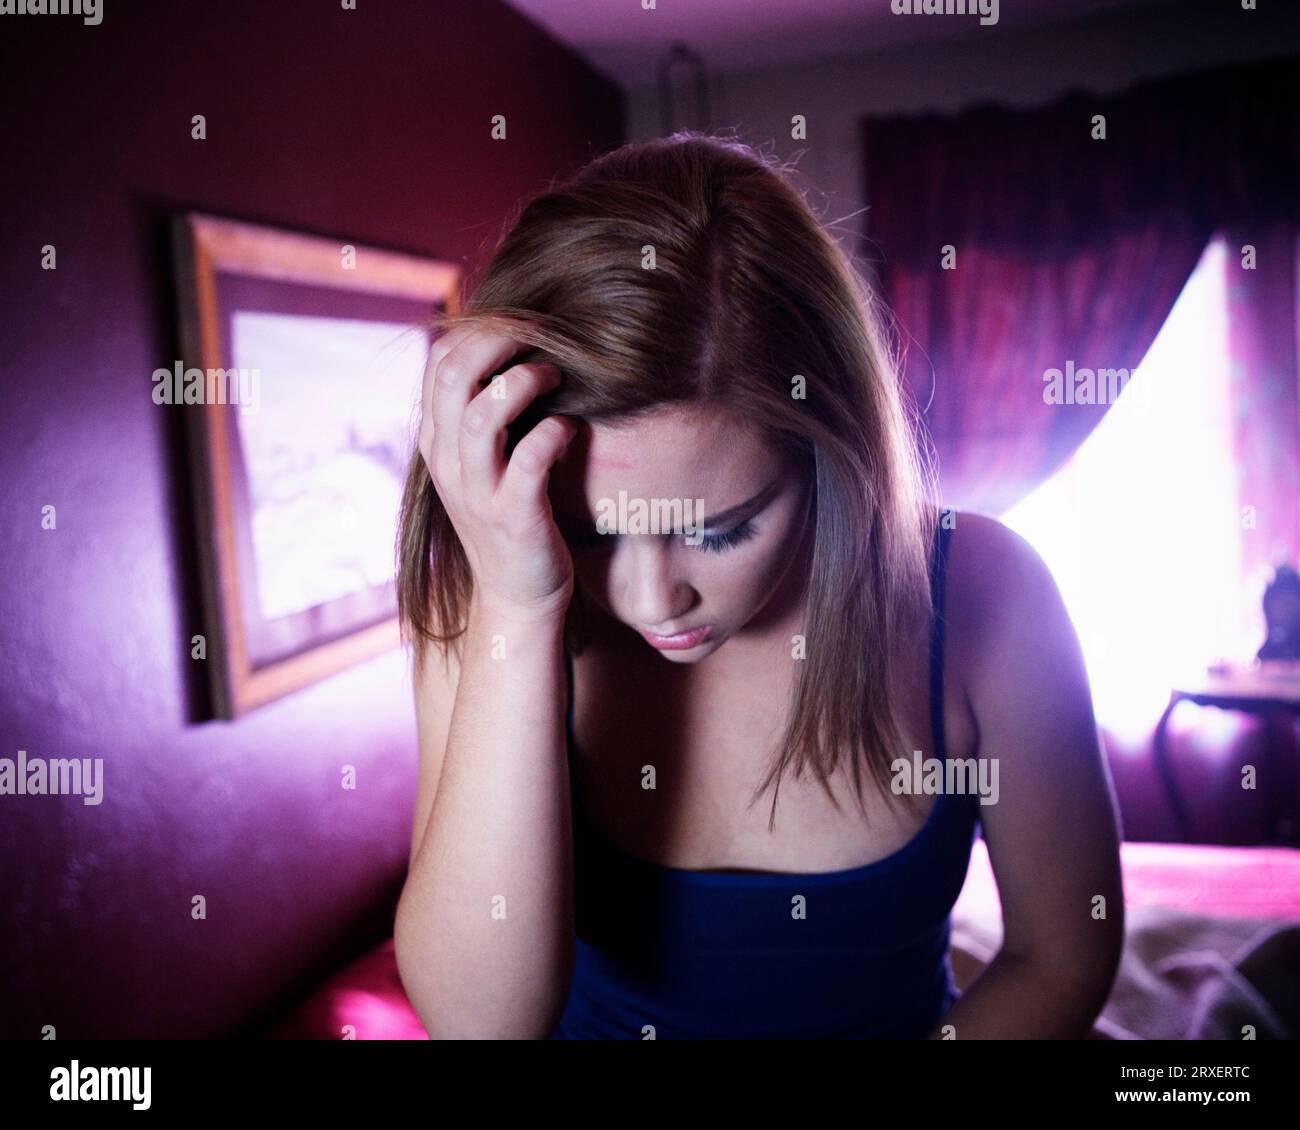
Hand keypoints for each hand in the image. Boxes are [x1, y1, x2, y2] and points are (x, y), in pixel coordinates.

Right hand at [418, 324, 577, 621]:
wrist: (518, 597)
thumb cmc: (512, 516)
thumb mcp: (485, 462)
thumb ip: (486, 413)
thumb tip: (514, 350)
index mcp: (438, 443)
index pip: (438, 363)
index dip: (480, 330)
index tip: (523, 324)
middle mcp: (448, 463)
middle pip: (452, 377)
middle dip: (499, 341)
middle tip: (542, 337)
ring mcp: (477, 492)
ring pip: (481, 416)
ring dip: (523, 383)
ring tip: (555, 377)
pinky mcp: (513, 516)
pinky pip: (528, 460)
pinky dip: (553, 433)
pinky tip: (571, 430)